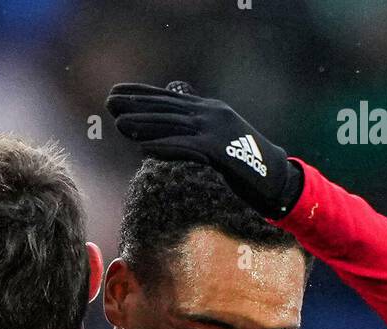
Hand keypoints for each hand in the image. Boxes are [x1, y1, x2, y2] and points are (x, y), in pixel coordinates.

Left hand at [106, 82, 302, 218]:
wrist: (276, 179)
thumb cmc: (246, 165)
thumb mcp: (219, 141)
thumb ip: (197, 130)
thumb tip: (173, 128)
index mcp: (210, 109)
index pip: (170, 98)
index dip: (142, 94)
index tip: (118, 92)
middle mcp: (212, 114)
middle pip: (167, 108)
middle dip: (137, 105)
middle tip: (110, 103)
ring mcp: (216, 130)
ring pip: (173, 125)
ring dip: (144, 124)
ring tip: (119, 123)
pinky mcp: (219, 151)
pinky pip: (186, 148)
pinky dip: (164, 147)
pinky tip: (144, 148)